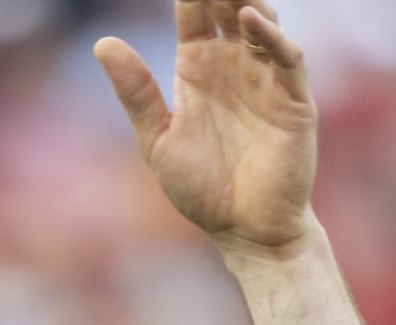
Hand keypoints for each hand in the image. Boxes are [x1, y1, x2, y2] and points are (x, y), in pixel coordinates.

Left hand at [95, 1, 316, 256]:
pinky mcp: (293, 99)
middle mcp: (234, 64)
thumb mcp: (159, 140)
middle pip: (230, 5)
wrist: (245, 231)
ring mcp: (266, 78)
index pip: (195, 11)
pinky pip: (286, 57)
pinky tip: (250, 20)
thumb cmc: (203, 191)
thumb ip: (136, 92)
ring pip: (262, 20)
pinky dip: (271, 36)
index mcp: (199, 68)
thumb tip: (102, 42)